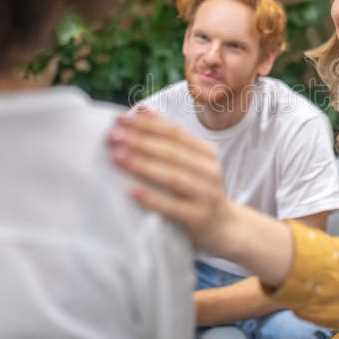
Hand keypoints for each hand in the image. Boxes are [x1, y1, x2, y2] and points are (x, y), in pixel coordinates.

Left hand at [107, 109, 230, 252]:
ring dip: (143, 165)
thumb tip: (141, 110)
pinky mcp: (200, 218)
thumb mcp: (190, 163)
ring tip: (117, 157)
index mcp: (205, 152)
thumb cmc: (198, 191)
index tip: (120, 119)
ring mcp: (207, 194)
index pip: (174, 133)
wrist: (226, 228)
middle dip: (140, 141)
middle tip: (112, 136)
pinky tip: (132, 192)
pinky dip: (153, 199)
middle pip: (172, 152)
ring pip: (173, 177)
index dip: (147, 124)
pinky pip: (174, 207)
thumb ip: (169, 139)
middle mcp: (209, 170)